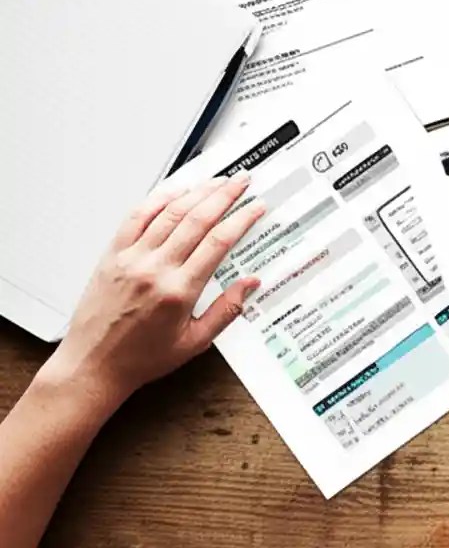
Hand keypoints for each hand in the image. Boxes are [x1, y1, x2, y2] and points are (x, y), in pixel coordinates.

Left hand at [36, 175, 265, 409]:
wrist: (93, 365)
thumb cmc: (142, 358)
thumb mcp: (195, 342)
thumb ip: (227, 310)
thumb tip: (251, 283)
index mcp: (179, 291)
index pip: (218, 242)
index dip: (242, 219)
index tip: (256, 207)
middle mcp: (155, 269)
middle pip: (197, 219)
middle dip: (224, 195)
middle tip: (241, 182)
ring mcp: (131, 259)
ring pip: (169, 213)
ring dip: (196, 192)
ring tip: (215, 181)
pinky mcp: (113, 256)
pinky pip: (136, 218)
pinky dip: (157, 201)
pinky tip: (174, 192)